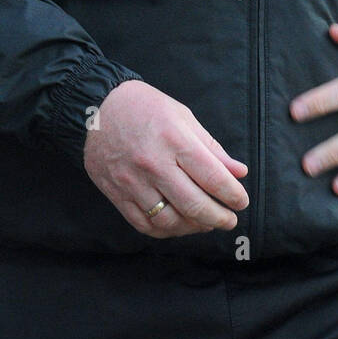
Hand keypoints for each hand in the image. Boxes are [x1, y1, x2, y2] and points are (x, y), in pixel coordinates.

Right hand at [83, 80, 248, 238]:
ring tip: (206, 222)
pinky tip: (179, 224)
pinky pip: (145, 225)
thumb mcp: (183, 117)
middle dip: (219, 217)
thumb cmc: (145, 108)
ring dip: (194, 227)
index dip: (232, 194)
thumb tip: (239, 172)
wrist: (96, 107)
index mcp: (174, 140)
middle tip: (230, 220)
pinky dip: (167, 230)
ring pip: (170, 220)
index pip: (212, 177)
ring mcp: (133, 182)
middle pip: (194, 204)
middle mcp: (153, 164)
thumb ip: (211, 148)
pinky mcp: (117, 194)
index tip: (241, 201)